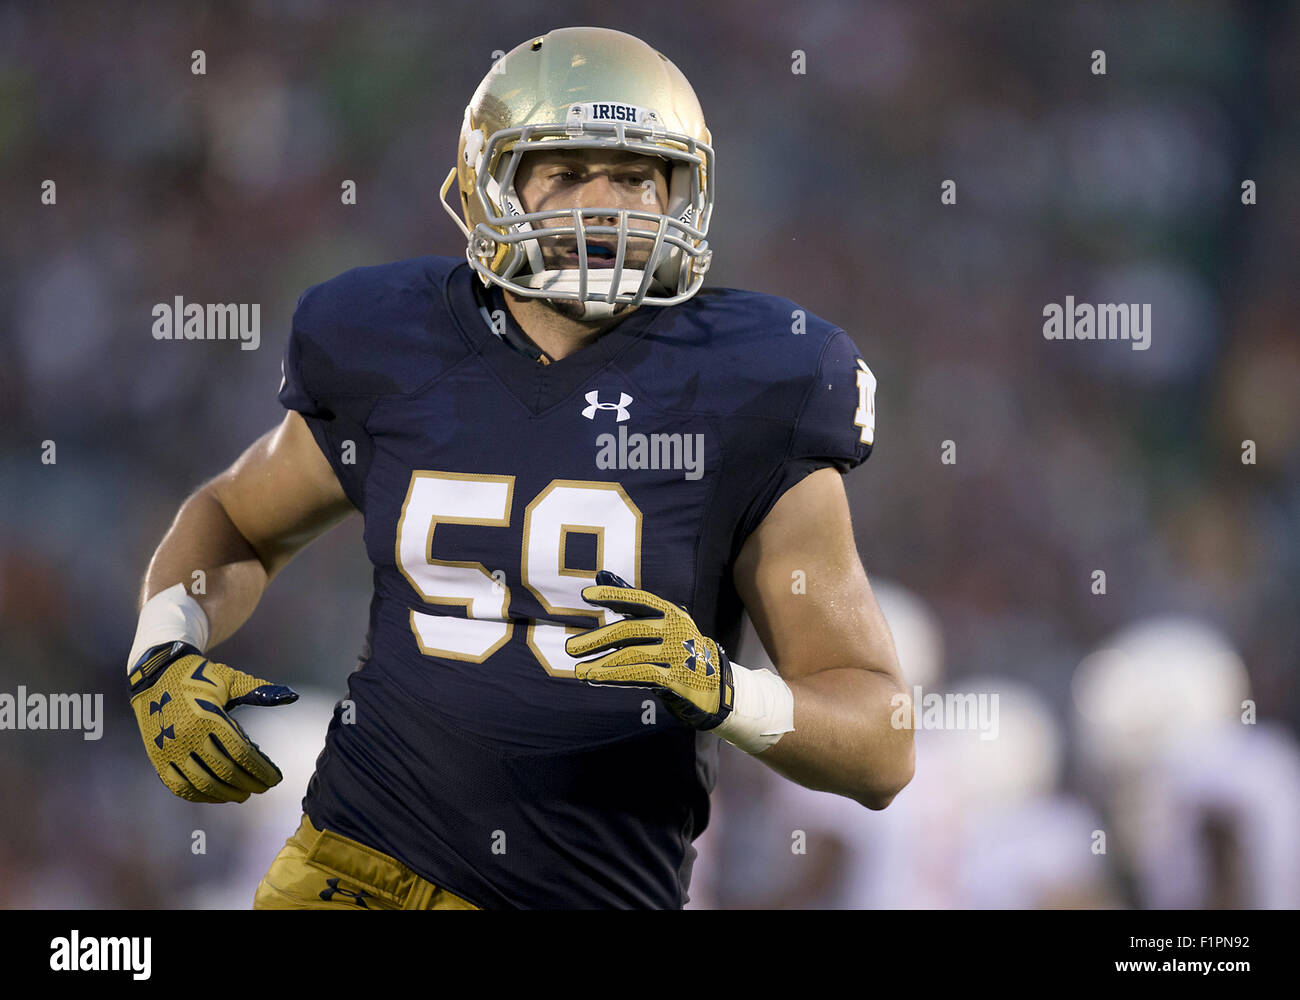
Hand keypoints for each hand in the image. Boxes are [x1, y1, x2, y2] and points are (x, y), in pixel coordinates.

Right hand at [128, 641, 297, 802]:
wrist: (156, 674)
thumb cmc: (199, 676)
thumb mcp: (230, 679)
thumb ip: (260, 691)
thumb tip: (292, 696)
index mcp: (208, 717)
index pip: (241, 753)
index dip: (260, 770)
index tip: (274, 778)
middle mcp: (187, 736)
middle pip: (224, 772)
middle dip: (248, 784)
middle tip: (262, 788)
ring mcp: (169, 750)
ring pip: (202, 784)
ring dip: (226, 794)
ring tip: (243, 794)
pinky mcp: (157, 759)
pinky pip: (180, 787)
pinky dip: (200, 796)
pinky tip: (216, 795)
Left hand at [566, 571, 734, 729]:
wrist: (713, 682)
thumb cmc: (676, 646)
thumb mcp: (658, 620)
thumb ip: (629, 600)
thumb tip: (600, 575)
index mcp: (669, 612)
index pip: (639, 599)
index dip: (613, 595)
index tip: (586, 595)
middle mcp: (675, 630)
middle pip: (630, 631)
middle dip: (597, 639)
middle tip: (570, 648)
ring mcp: (677, 654)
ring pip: (632, 655)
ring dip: (602, 664)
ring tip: (579, 671)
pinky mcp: (677, 679)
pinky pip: (641, 675)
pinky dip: (615, 676)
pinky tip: (597, 678)